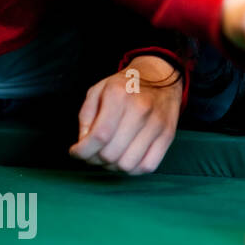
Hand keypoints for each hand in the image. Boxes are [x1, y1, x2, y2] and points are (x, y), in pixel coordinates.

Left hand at [69, 56, 182, 173]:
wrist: (161, 75)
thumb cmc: (126, 85)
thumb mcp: (98, 90)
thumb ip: (86, 116)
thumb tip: (84, 143)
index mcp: (119, 95)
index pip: (99, 135)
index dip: (82, 151)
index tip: (76, 152)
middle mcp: (141, 109)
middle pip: (111, 153)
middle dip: (94, 159)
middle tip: (92, 153)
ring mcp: (157, 124)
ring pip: (128, 164)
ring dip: (113, 166)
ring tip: (109, 156)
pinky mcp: (168, 135)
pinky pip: (148, 166)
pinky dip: (132, 169)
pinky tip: (126, 158)